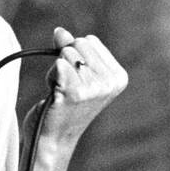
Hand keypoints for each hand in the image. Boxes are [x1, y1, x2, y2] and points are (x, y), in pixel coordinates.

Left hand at [25, 26, 127, 149]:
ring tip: (61, 92)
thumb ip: (70, 48)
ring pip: (66, 52)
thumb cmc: (64, 106)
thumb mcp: (75, 74)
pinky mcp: (75, 93)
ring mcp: (94, 88)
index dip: (76, 55)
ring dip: (57, 71)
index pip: (91, 41)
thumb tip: (59, 31)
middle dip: (66, 60)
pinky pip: (58, 64)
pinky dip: (51, 76)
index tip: (76, 80)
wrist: (53, 139)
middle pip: (80, 43)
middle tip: (66, 87)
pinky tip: (55, 95)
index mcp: (118, 77)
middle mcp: (109, 83)